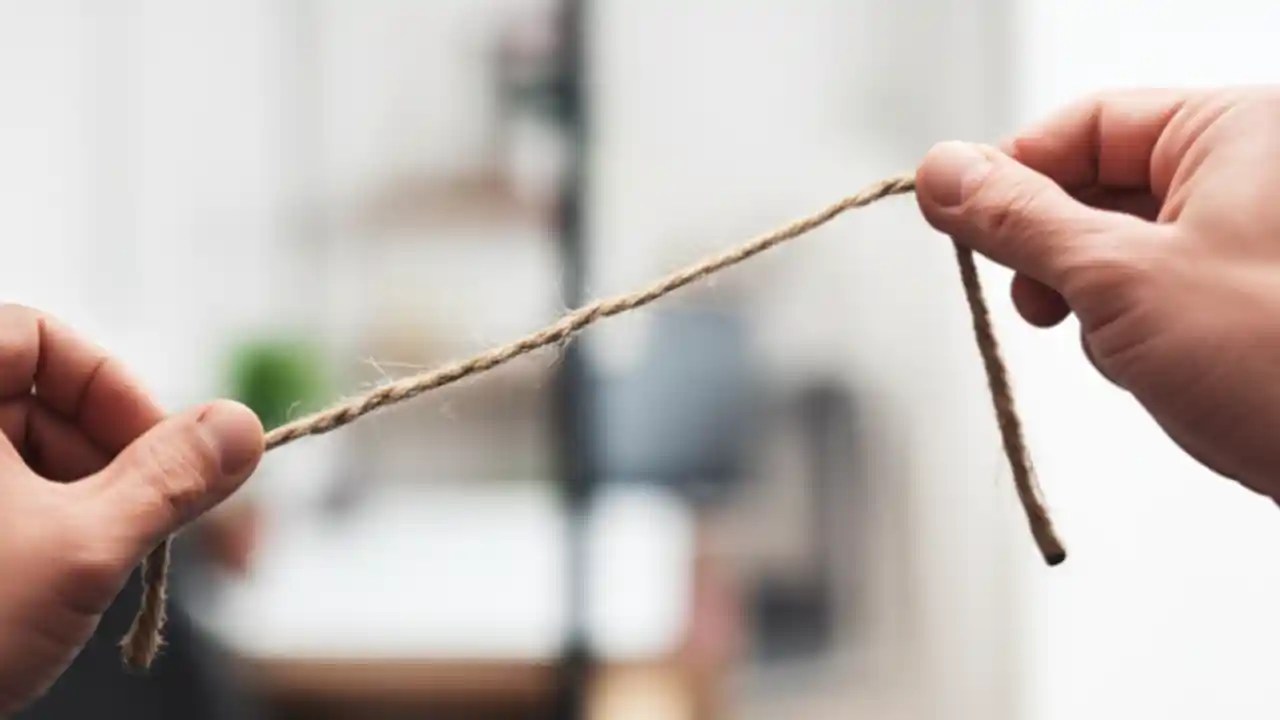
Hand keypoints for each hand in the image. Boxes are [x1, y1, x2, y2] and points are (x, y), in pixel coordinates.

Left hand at [0, 305, 262, 711]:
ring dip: (84, 494)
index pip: (34, 334)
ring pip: (23, 451)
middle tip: (140, 515)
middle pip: (34, 395)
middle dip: (104, 450)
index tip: (153, 449)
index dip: (105, 380)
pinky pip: (7, 496)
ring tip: (95, 558)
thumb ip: (171, 480)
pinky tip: (62, 575)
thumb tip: (241, 426)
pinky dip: (50, 524)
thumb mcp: (83, 548)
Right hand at [915, 87, 1279, 497]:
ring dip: (1098, 304)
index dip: (1013, 175)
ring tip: (1128, 347)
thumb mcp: (1121, 280)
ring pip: (1121, 249)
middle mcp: (1251, 174)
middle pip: (1100, 186)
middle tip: (1038, 303)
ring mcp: (1252, 240)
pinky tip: (1157, 368)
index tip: (961, 222)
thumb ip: (1019, 220)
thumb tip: (940, 172)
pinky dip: (1134, 332)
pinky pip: (1155, 293)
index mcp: (1237, 132)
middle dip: (1060, 255)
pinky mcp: (1248, 300)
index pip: (1086, 126)